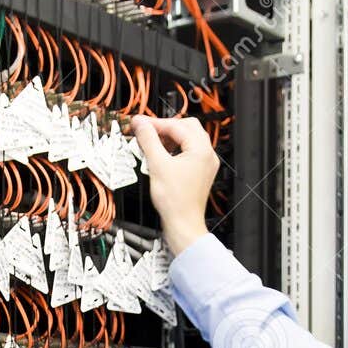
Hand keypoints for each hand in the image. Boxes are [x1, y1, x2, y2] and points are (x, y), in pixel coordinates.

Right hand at [132, 116, 218, 255]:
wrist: (183, 224)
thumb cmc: (175, 201)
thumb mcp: (157, 165)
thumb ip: (148, 140)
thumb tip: (140, 124)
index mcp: (201, 150)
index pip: (176, 126)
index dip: (155, 123)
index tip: (140, 124)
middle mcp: (207, 154)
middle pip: (187, 127)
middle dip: (166, 127)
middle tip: (148, 131)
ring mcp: (206, 164)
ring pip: (189, 139)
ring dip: (171, 138)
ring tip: (154, 144)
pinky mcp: (200, 172)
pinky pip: (189, 152)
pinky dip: (176, 149)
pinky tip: (163, 155)